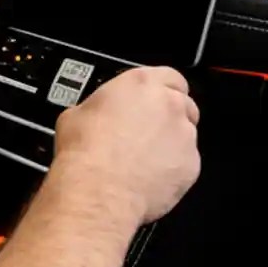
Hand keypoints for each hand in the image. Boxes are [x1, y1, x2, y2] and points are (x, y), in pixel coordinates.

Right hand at [53, 67, 200, 224]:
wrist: (98, 190)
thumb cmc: (86, 152)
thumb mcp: (76, 114)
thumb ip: (100, 107)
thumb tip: (96, 116)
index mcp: (142, 83)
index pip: (169, 76)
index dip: (161, 90)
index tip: (152, 101)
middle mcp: (169, 104)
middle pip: (183, 103)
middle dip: (169, 116)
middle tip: (146, 133)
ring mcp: (184, 135)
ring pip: (186, 134)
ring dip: (171, 143)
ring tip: (144, 161)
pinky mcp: (191, 165)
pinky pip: (186, 163)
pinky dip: (173, 169)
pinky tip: (149, 178)